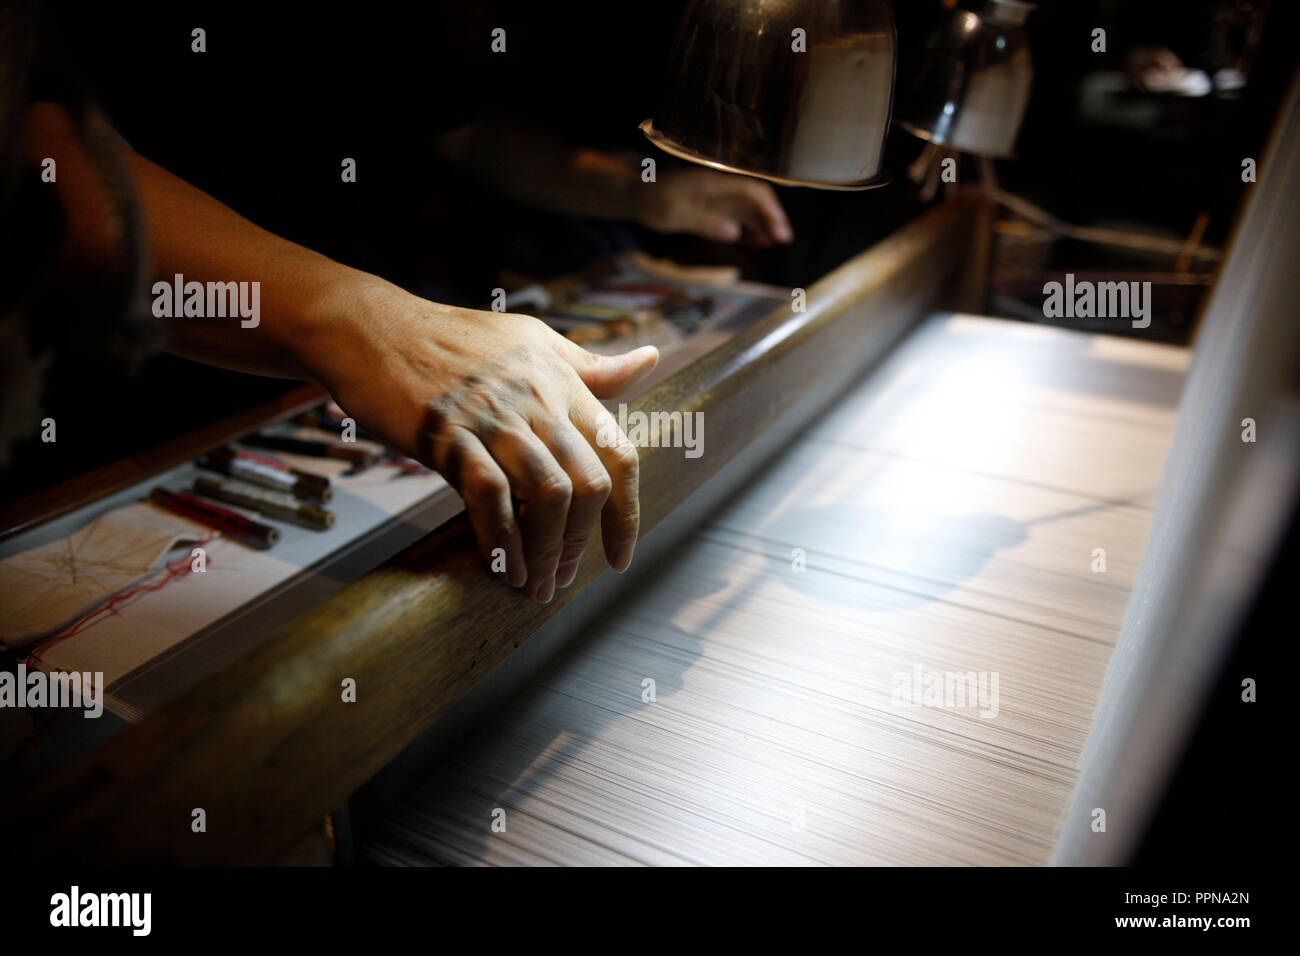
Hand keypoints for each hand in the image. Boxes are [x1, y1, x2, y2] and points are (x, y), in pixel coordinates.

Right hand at [311, 282, 658, 602]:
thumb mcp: (533, 340)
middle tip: (568, 576)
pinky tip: (504, 568)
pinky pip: (488, 495)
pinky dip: (501, 539)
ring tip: (538, 585)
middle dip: (584, 541)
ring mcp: (492, 417)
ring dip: (547, 550)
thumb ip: (589, 366)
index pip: (619, 452)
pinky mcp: (447, 434)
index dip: (627, 512)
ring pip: (547, 495)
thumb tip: (650, 362)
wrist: (372, 328)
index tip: (620, 555)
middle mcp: (537, 399)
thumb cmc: (453, 338)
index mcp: (562, 381)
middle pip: (589, 483)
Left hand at [636, 168, 793, 245]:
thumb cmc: (653, 202)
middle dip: (772, 217)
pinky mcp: (712, 208)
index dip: (769, 208)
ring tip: (774, 242)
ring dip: (763, 224)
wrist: (637, 196)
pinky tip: (757, 241)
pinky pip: (736, 217)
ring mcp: (717, 198)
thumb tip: (733, 232)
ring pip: (748, 209)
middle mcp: (721, 188)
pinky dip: (748, 228)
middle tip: (783, 240)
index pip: (751, 190)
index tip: (778, 228)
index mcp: (714, 183)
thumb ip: (704, 222)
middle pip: (755, 199)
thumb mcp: (675, 214)